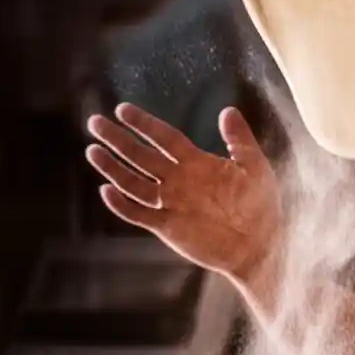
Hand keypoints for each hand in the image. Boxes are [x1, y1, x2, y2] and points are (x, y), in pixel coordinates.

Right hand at [85, 103, 281, 281]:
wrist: (260, 244)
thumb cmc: (261, 206)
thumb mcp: (254, 167)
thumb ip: (240, 139)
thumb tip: (228, 110)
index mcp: (197, 163)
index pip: (164, 137)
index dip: (144, 124)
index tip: (123, 110)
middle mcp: (179, 180)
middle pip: (142, 156)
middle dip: (118, 140)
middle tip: (95, 123)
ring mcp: (171, 203)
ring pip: (134, 183)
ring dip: (114, 168)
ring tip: (93, 150)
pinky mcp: (168, 227)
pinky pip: (140, 214)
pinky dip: (123, 204)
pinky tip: (107, 190)